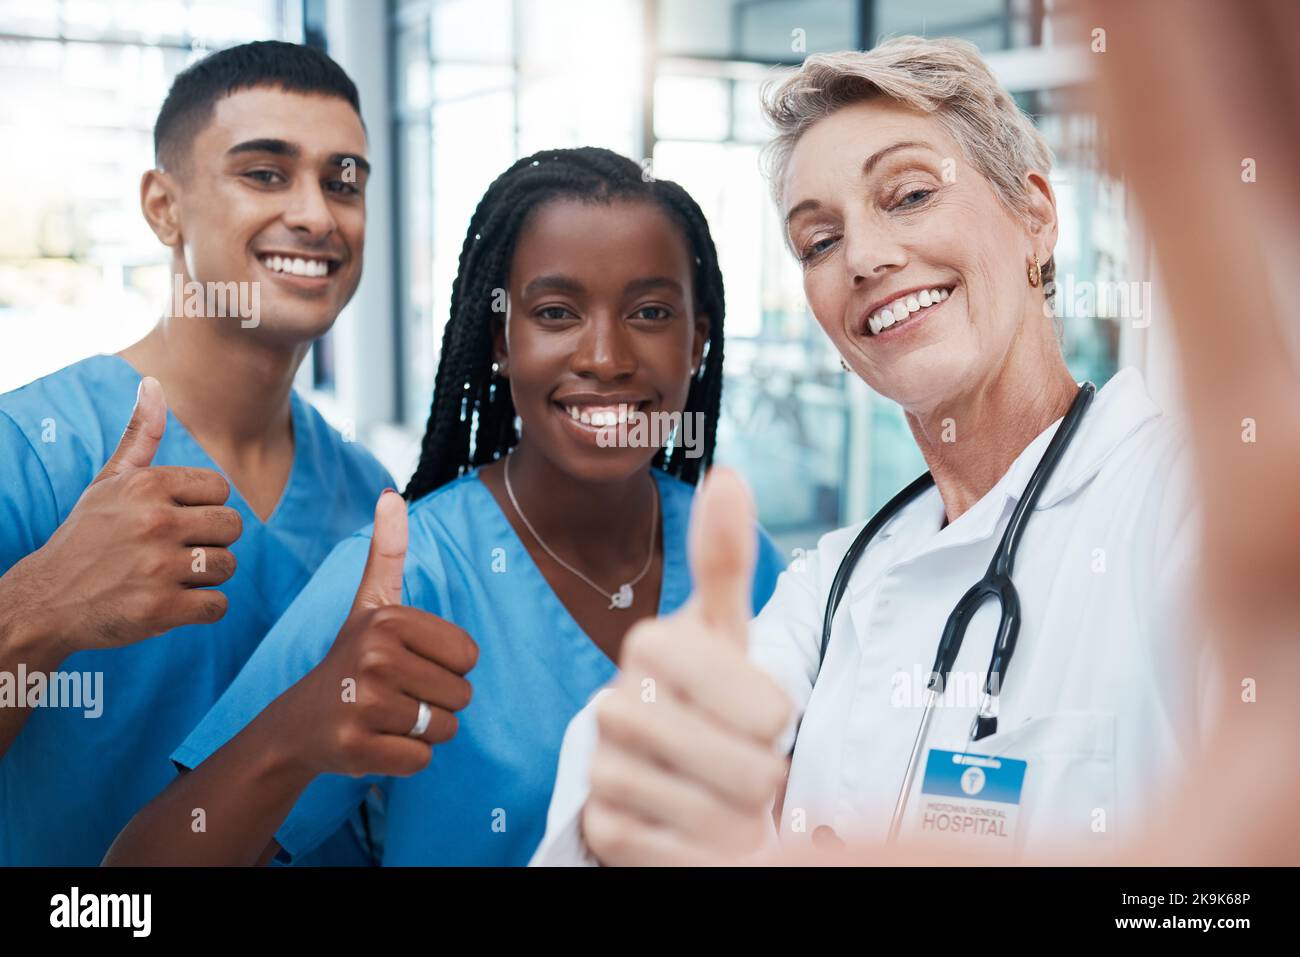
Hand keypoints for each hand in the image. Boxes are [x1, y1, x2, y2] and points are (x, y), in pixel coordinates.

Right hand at [2, 377, 241, 658]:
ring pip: (228, 566)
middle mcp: (154, 522)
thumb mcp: (109, 482)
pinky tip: (174, 603)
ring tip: (171, 577)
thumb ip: (140, 436)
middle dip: (211, 542)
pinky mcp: (160, 610)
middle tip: (177, 552)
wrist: (46, 601)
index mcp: (146, 487)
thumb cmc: (87, 536)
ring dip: (206, 577)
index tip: (176, 521)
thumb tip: (153, 383)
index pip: (221, 490)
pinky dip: (204, 609)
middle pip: (232, 527)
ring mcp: (157, 568)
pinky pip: (218, 606)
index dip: (204, 508)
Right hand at [286, 490, 477, 778]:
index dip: (448, 665)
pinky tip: (377, 740)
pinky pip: (421, 760)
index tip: (409, 662)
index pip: (469, 655)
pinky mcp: (357, 748)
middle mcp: (374, 658)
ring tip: (388, 716)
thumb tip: (392, 495)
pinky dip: (407, 757)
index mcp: (388, 620)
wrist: (298, 722)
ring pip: (445, 729)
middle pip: (462, 695)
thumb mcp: (371, 602)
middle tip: (397, 693)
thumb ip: (388, 552)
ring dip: (425, 730)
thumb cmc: (351, 658)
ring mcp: (363, 705)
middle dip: (439, 701)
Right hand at [581, 467, 791, 864]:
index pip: (767, 708)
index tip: (756, 711)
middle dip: (761, 774)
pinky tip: (695, 825)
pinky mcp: (601, 827)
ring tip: (721, 792)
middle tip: (740, 758)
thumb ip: (723, 560)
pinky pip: (687, 852)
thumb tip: (728, 473)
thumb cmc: (709, 698)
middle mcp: (614, 702)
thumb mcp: (725, 632)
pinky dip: (708, 850)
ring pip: (721, 816)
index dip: (777, 718)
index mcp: (652, 644)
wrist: (664, 774)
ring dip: (738, 816)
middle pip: (750, 768)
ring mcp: (603, 767)